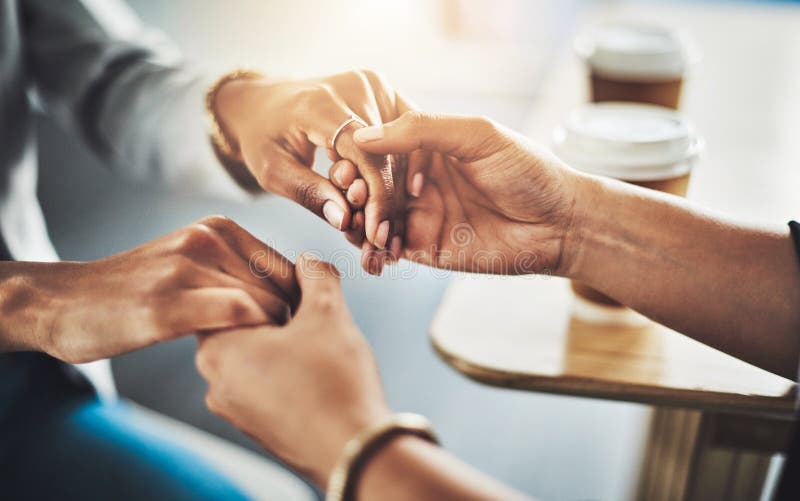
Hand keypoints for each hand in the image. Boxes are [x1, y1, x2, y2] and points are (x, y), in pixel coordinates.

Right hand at [0, 216, 296, 362]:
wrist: (64, 301)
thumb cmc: (134, 291)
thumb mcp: (189, 262)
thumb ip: (233, 271)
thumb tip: (288, 302)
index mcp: (218, 228)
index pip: (286, 269)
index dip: (298, 307)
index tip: (292, 337)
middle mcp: (207, 239)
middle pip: (280, 287)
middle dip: (289, 325)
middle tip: (280, 357)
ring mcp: (187, 269)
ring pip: (264, 301)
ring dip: (272, 337)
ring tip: (261, 362)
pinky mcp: (168, 304)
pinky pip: (238, 314)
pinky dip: (251, 338)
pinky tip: (237, 359)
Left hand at [195, 254, 390, 486]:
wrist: (355, 452)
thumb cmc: (335, 383)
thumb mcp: (328, 313)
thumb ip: (315, 277)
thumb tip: (308, 262)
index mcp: (218, 348)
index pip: (227, 294)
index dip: (265, 279)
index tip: (298, 281)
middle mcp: (214, 382)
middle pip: (240, 324)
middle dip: (276, 309)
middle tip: (311, 307)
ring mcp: (234, 409)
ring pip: (252, 354)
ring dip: (282, 339)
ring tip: (319, 339)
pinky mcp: (256, 427)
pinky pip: (263, 383)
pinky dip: (285, 368)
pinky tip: (318, 369)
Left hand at [214, 70, 414, 250]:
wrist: (265, 102)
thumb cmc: (264, 138)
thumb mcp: (273, 171)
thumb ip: (308, 193)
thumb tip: (345, 222)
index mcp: (321, 103)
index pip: (365, 152)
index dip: (376, 196)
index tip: (377, 234)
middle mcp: (354, 86)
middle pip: (387, 153)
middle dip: (383, 200)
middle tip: (374, 237)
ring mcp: (373, 85)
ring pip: (400, 149)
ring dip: (391, 189)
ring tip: (372, 218)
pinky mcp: (384, 91)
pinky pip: (402, 137)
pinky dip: (396, 171)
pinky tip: (384, 198)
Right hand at [351, 112, 581, 274]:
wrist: (561, 224)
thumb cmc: (528, 170)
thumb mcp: (478, 135)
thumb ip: (423, 130)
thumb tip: (365, 135)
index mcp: (427, 146)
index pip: (378, 147)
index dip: (356, 157)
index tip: (346, 167)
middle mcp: (418, 179)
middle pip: (369, 185)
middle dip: (353, 194)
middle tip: (351, 201)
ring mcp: (420, 215)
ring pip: (372, 219)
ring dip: (358, 225)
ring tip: (361, 229)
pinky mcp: (426, 249)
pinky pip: (389, 251)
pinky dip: (374, 254)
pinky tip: (375, 256)